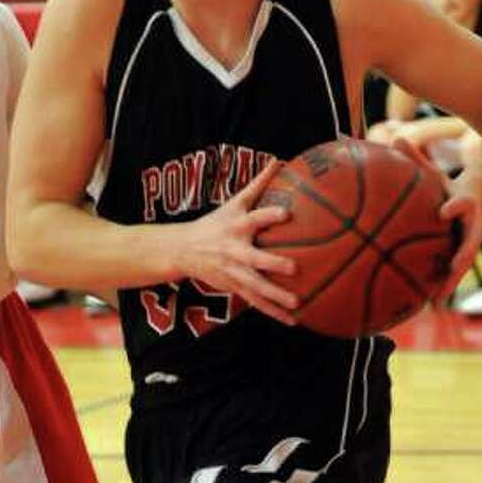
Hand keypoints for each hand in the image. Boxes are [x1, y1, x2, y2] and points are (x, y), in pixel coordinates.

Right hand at [178, 161, 298, 324]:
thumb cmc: (216, 222)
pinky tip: (292, 321)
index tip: (286, 214)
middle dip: (272, 264)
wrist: (184, 250)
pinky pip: (256, 302)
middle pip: (254, 259)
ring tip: (297, 303)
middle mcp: (234, 251)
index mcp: (236, 227)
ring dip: (275, 297)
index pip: (253, 219)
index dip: (269, 216)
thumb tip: (279, 160)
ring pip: (256, 287)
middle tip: (293, 268)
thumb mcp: (234, 202)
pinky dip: (273, 312)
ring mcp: (233, 273)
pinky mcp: (234, 288)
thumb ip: (258, 184)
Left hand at [382, 137, 479, 298]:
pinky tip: (422, 306)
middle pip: (469, 245)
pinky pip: (450, 272)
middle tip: (452, 269)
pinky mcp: (463, 255)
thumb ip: (416, 158)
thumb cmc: (450, 186)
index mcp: (465, 204)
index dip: (456, 206)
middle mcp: (471, 226)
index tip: (445, 210)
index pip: (463, 204)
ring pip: (461, 265)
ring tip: (437, 302)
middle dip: (461, 258)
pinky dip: (440, 287)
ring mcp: (470, 243)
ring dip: (450, 282)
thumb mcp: (435, 172)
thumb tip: (393, 136)